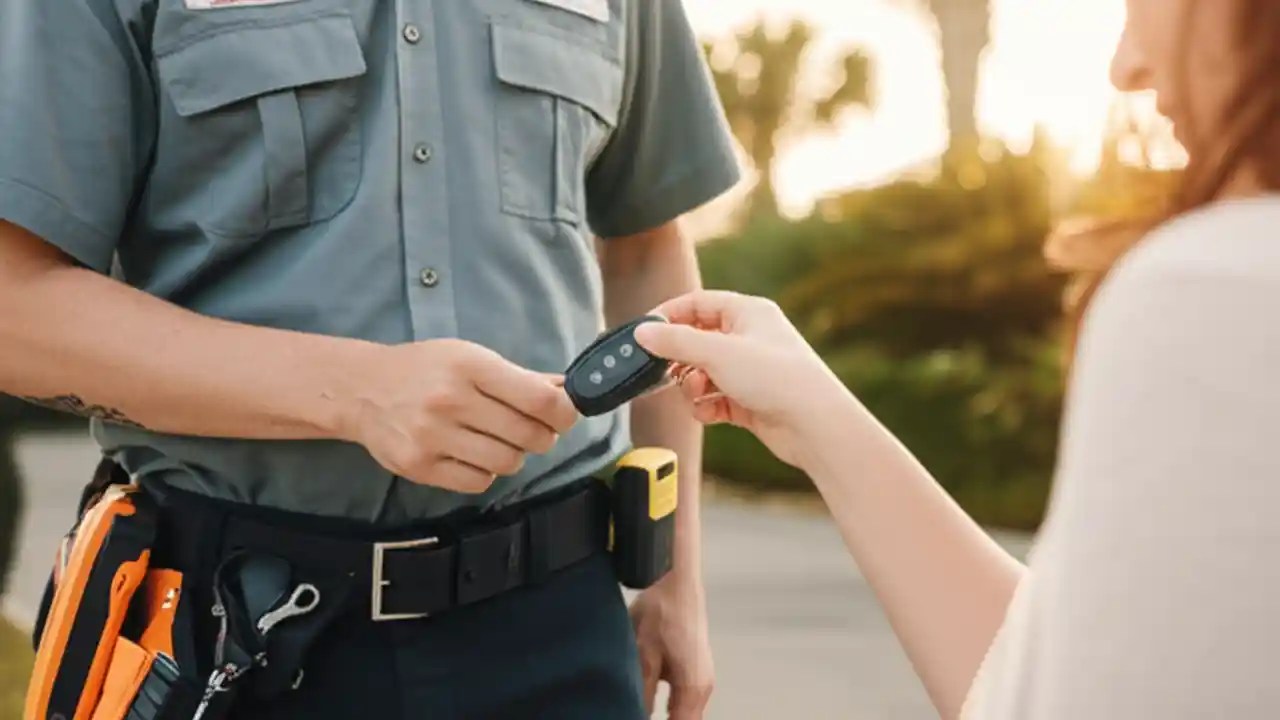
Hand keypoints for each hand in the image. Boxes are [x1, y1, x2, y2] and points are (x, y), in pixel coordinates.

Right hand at [340, 339, 577, 492]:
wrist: (362, 390)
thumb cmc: (424, 370)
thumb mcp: (470, 357)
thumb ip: (518, 377)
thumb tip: (565, 390)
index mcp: (470, 366)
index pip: (538, 398)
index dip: (563, 412)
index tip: (564, 415)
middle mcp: (451, 400)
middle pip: (528, 435)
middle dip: (542, 436)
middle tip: (533, 431)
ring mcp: (433, 436)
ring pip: (506, 462)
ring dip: (514, 456)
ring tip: (500, 442)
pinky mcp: (420, 466)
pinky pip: (478, 481)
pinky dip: (486, 472)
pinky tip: (475, 455)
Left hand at [632, 575, 713, 719]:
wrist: (676, 582)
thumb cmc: (661, 613)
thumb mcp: (644, 655)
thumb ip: (643, 693)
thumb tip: (636, 715)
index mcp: (693, 688)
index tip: (632, 718)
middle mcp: (702, 688)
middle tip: (630, 711)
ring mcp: (700, 678)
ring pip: (681, 711)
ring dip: (662, 715)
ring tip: (633, 707)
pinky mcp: (693, 669)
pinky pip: (680, 698)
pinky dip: (665, 702)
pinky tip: (644, 694)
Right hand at [635, 290, 849, 466]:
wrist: (816, 425)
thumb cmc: (779, 378)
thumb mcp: (717, 352)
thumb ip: (675, 341)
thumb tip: (643, 332)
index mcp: (748, 312)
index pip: (697, 303)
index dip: (668, 316)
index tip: (645, 333)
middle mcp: (750, 338)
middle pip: (697, 340)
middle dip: (680, 359)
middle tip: (668, 372)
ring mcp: (751, 371)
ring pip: (703, 373)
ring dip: (692, 386)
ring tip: (698, 395)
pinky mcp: (751, 400)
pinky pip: (715, 399)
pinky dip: (707, 407)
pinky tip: (710, 413)